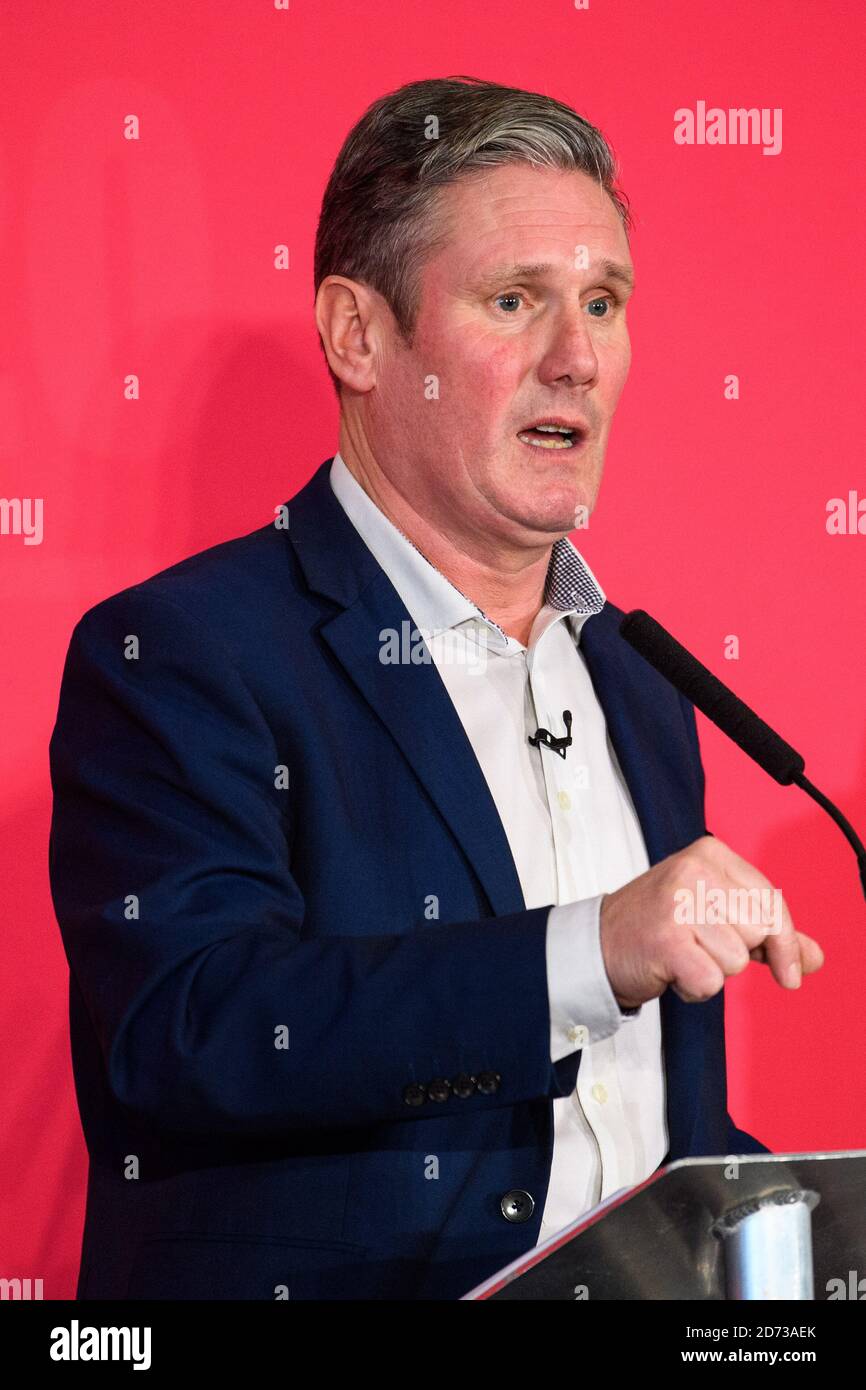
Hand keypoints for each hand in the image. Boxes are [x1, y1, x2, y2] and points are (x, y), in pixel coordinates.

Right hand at [599, 834, 823, 1008]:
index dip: (784, 942)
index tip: (787, 970)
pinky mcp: (666, 938)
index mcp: (710, 854)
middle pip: (759, 931)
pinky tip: (672, 970)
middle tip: (700, 945)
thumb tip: (813, 958)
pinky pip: (711, 981)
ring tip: (681, 954)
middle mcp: (694, 870)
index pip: (772, 903)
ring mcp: (677, 902)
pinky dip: (694, 988)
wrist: (596, 946)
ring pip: (736, 959)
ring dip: (712, 970)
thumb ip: (767, 934)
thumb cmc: (659, 928)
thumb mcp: (717, 917)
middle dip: (738, 952)